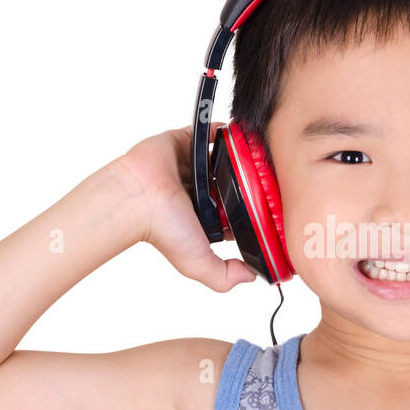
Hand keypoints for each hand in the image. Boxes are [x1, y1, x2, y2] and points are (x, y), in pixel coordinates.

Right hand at [111, 124, 257, 291]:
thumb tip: (251, 278)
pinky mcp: (183, 143)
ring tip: (258, 151)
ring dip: (237, 154)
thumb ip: (224, 277)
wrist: (138, 196)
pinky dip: (221, 131)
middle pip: (230, 184)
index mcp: (203, 218)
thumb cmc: (162, 228)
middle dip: (248, 181)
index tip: (271, 206)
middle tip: (269, 175)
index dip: (252, 211)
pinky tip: (237, 133)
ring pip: (221, 159)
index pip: (234, 214)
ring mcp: (191, 167)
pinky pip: (207, 134)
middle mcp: (198, 192)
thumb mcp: (199, 263)